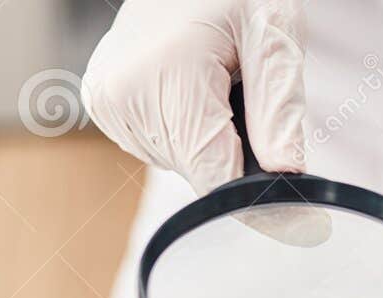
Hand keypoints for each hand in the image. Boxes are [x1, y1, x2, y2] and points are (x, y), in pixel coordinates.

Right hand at [81, 0, 306, 195]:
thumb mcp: (272, 31)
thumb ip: (278, 107)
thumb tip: (282, 172)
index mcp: (170, 71)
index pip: (211, 172)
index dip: (247, 179)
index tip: (267, 157)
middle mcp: (125, 90)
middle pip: (193, 169)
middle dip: (226, 144)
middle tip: (234, 88)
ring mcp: (106, 98)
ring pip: (174, 161)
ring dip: (202, 135)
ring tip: (207, 77)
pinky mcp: (100, 103)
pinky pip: (154, 145)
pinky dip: (178, 127)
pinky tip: (184, 84)